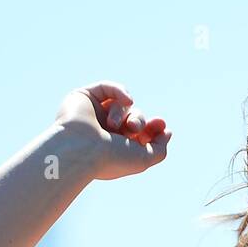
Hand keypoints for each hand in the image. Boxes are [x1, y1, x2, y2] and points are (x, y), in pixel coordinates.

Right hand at [53, 81, 171, 180]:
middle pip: (134, 117)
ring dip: (125, 114)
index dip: (153, 127)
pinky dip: (120, 91)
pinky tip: (127, 100)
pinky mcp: (84, 98)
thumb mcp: (143, 159)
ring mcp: (93, 114)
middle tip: (133, 129)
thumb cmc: (111, 158)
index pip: (140, 133)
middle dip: (139, 121)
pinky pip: (107, 87)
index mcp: (115, 147)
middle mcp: (104, 131)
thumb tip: (167, 132)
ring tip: (116, 126)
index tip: (161, 124)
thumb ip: (160, 149)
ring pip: (122, 105)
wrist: (81, 150)